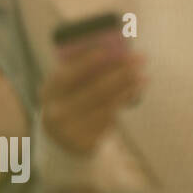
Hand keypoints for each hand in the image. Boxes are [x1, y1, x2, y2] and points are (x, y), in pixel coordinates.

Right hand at [41, 38, 144, 154]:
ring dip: (128, 89)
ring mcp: (70, 129)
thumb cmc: (69, 101)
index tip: (111, 50)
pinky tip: (132, 92)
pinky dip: (122, 103)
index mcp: (48, 91)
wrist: (60, 139)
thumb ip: (81, 70)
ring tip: (143, 77)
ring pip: (107, 105)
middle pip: (95, 90)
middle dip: (121, 72)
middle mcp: (57, 111)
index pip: (69, 74)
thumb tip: (111, 50)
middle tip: (139, 60)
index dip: (89, 61)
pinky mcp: (85, 142)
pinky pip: (110, 120)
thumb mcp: (66, 86)